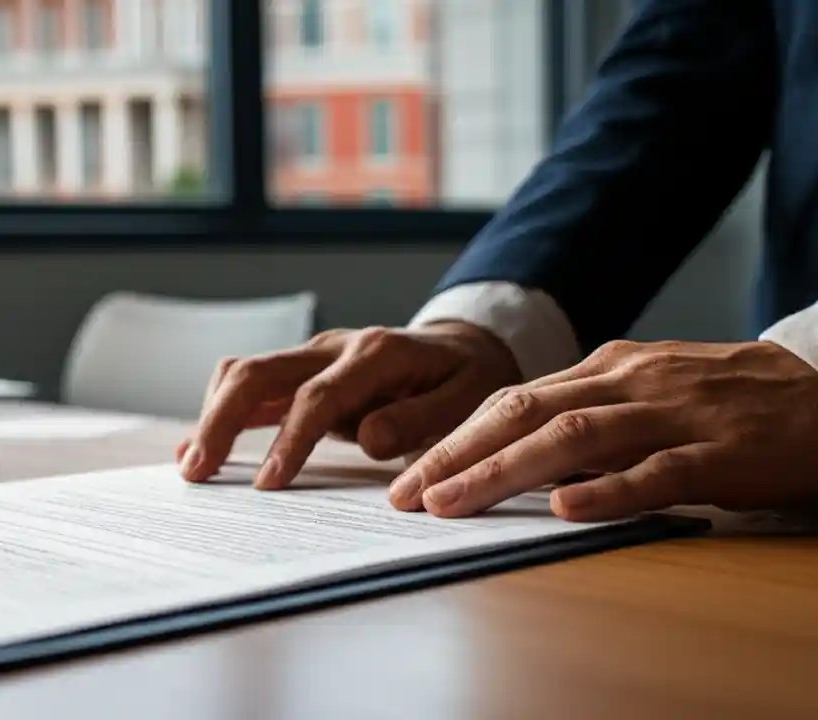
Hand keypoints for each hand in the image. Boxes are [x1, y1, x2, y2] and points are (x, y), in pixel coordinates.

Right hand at [176, 322, 521, 488]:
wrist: (460, 347)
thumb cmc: (464, 379)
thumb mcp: (468, 400)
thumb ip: (421, 419)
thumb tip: (367, 440)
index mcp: (375, 354)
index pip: (317, 396)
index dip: (288, 440)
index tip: (266, 484)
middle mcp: (333, 347)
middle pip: (259, 373)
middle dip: (221, 421)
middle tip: (197, 471)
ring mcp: (311, 356)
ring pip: (244, 373)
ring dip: (212, 416)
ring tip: (192, 465)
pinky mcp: (299, 371)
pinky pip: (250, 385)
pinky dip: (220, 413)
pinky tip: (197, 449)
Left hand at [389, 340, 817, 520]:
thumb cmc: (725, 401)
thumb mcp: (645, 393)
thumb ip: (586, 414)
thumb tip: (513, 454)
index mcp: (607, 369)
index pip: (511, 402)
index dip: (454, 438)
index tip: (408, 476)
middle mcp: (629, 382)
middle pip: (524, 414)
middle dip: (457, 455)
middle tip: (407, 496)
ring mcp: (674, 414)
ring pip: (573, 437)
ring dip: (504, 471)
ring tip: (453, 502)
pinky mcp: (723, 451)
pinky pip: (658, 471)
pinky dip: (607, 490)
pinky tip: (563, 509)